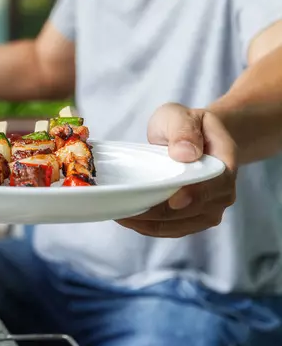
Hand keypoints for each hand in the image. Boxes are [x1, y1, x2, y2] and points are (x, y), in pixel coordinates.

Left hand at [115, 103, 237, 237]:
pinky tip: (128, 219)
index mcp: (225, 163)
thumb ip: (183, 131)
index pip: (214, 184)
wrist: (194, 137)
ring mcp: (209, 209)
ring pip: (178, 225)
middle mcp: (223, 191)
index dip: (194, 195)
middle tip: (125, 206)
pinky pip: (171, 230)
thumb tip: (186, 153)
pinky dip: (148, 227)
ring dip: (148, 223)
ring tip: (119, 213)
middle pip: (193, 210)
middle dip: (159, 211)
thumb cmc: (185, 125)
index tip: (172, 201)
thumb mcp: (181, 116)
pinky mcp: (193, 219)